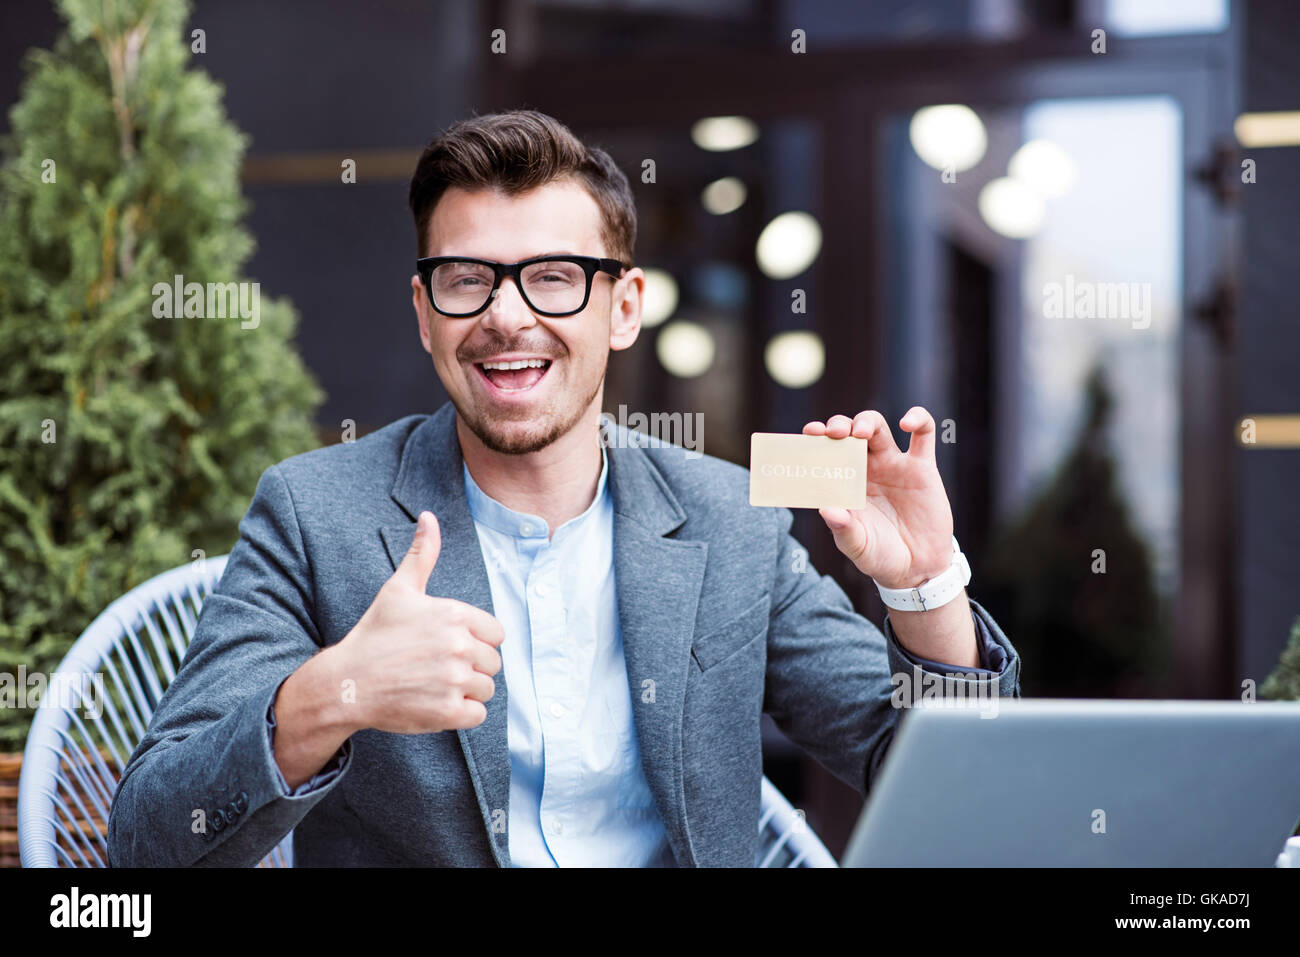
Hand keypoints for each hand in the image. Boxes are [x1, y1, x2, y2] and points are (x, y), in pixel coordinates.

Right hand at [335, 510, 505, 733]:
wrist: (348, 683)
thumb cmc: (374, 635)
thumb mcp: (399, 590)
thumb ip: (422, 554)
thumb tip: (428, 517)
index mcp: (454, 615)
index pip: (496, 634)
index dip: (475, 641)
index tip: (448, 646)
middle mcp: (459, 646)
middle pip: (493, 663)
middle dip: (471, 667)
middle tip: (436, 668)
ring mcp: (454, 680)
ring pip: (486, 689)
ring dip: (466, 691)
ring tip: (434, 685)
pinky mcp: (449, 712)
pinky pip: (478, 714)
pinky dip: (461, 714)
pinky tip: (435, 703)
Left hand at [803, 407, 953, 589]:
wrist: (918, 568)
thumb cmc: (881, 556)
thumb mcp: (858, 547)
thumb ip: (843, 530)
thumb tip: (826, 509)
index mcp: (844, 483)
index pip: (826, 452)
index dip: (817, 439)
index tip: (809, 434)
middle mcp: (866, 468)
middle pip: (849, 432)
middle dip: (838, 426)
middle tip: (832, 433)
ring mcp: (894, 464)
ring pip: (878, 427)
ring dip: (866, 422)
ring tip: (860, 433)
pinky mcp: (922, 467)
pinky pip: (924, 434)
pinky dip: (918, 419)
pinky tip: (906, 422)